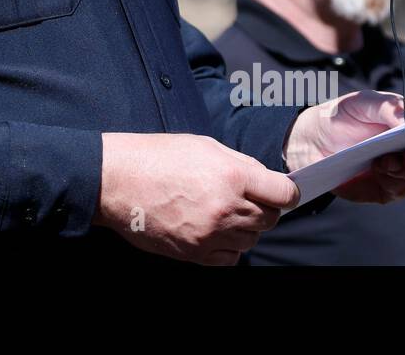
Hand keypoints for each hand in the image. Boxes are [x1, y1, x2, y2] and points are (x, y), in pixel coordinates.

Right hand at [93, 132, 299, 265]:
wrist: (117, 181)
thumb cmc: (157, 156)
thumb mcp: (204, 146)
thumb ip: (241, 164)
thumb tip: (267, 181)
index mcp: (232, 176)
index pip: (284, 193)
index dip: (286, 191)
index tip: (281, 192)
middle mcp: (226, 208)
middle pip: (270, 218)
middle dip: (265, 208)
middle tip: (248, 198)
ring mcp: (211, 234)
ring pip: (251, 239)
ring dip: (246, 227)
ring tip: (224, 211)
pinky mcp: (195, 253)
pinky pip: (231, 258)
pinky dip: (230, 247)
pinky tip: (216, 230)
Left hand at [283, 90, 404, 203]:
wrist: (310, 140)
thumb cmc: (340, 116)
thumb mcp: (363, 102)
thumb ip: (390, 106)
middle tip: (403, 156)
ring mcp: (398, 169)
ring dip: (403, 171)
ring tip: (382, 162)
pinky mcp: (384, 187)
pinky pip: (398, 191)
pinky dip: (391, 183)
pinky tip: (376, 171)